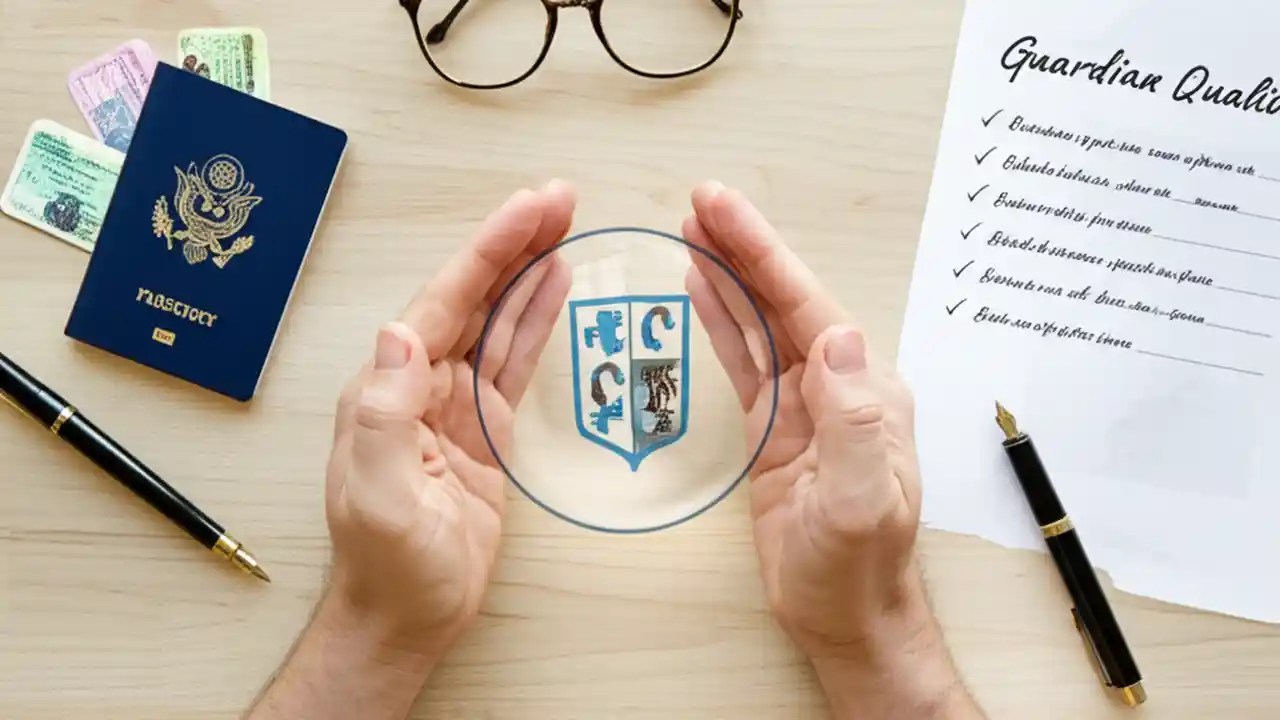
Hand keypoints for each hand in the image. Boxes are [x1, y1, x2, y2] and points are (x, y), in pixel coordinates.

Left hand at [247, 183, 574, 719]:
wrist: (409, 615)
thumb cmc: (389, 564)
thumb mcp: (377, 494)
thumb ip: (383, 413)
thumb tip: (399, 333)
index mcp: (388, 386)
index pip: (444, 301)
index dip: (488, 252)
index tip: (527, 210)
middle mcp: (418, 382)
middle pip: (473, 295)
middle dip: (513, 243)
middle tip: (558, 198)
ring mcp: (453, 401)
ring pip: (496, 318)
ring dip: (528, 270)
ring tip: (564, 224)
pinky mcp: (484, 426)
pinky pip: (512, 359)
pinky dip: (535, 319)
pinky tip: (555, 285)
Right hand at [683, 182, 982, 718]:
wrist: (845, 617)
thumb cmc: (855, 569)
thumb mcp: (859, 499)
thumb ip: (853, 420)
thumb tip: (836, 337)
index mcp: (865, 392)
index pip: (808, 305)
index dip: (762, 254)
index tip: (723, 210)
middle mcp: (840, 386)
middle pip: (784, 300)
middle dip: (743, 247)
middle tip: (699, 201)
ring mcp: (808, 405)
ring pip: (763, 323)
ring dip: (729, 275)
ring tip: (693, 229)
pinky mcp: (779, 427)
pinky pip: (748, 360)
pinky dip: (724, 321)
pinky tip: (702, 291)